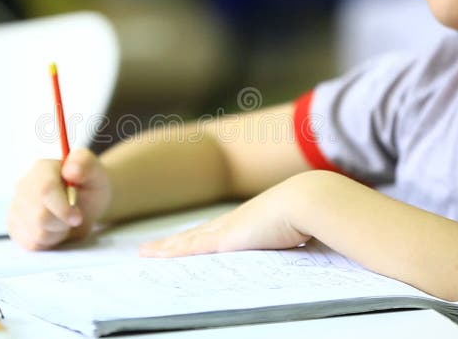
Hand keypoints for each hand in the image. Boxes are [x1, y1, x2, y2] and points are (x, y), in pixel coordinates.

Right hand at [8, 148, 111, 249]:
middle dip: (63, 223)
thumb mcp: (96, 172)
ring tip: (63, 221)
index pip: (45, 190)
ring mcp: (16, 206)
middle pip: (40, 216)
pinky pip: (31, 243)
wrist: (85, 203)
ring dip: (57, 233)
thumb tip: (70, 169)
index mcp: (42, 168)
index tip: (77, 218)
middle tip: (73, 218)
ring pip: (36, 233)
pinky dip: (48, 241)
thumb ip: (85, 164)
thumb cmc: (89, 186)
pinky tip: (53, 229)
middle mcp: (24, 186)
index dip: (62, 208)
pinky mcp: (15, 225)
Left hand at [139, 183, 309, 257]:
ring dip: (167, 247)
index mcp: (250, 220)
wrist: (308, 200)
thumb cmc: (310, 214)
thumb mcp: (296, 230)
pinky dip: (172, 252)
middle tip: (153, 248)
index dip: (199, 237)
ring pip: (187, 241)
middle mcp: (233, 222)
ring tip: (147, 253)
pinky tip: (155, 256)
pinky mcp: (224, 239)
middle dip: (174, 242)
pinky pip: (190, 247)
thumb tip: (301, 246)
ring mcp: (227, 229)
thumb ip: (290, 239)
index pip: (217, 232)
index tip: (185, 241)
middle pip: (196, 235)